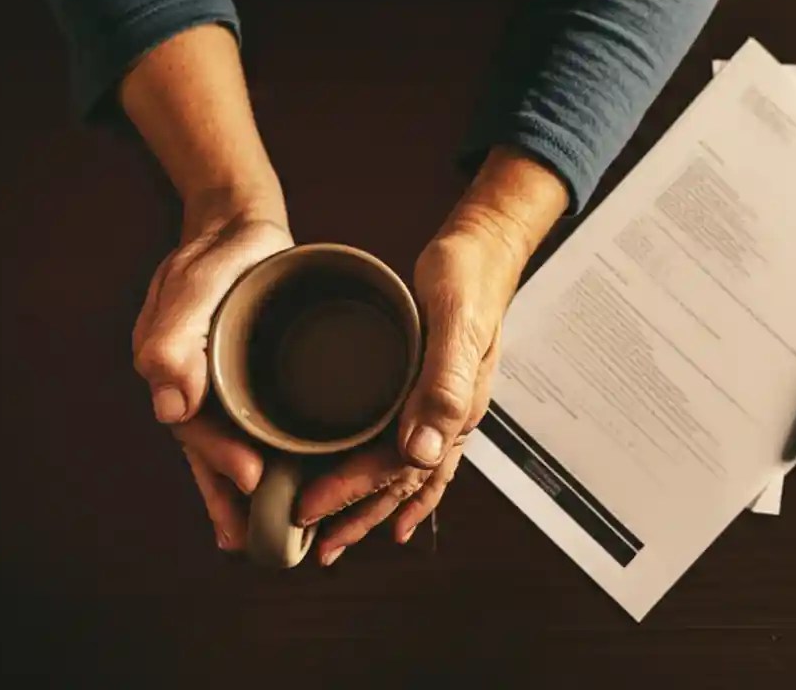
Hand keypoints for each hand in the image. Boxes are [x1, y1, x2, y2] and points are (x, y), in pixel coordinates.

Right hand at [132, 197, 292, 550]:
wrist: (239, 226)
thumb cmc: (221, 252)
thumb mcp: (197, 279)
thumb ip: (177, 332)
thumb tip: (169, 402)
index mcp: (172, 364)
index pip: (193, 424)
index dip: (219, 457)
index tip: (251, 479)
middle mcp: (188, 380)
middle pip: (204, 447)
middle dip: (227, 491)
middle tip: (258, 531)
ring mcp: (212, 382)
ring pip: (217, 446)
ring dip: (231, 493)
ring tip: (253, 540)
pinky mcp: (237, 380)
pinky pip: (238, 428)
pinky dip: (247, 461)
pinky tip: (265, 493)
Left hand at [295, 146, 568, 564]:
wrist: (484, 251)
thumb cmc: (467, 278)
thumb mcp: (456, 322)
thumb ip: (442, 384)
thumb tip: (421, 450)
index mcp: (454, 408)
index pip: (396, 465)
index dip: (352, 490)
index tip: (310, 509)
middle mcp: (451, 418)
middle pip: (400, 481)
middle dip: (359, 514)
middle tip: (317, 544)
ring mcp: (445, 410)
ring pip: (407, 475)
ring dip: (374, 509)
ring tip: (341, 539)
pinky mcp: (434, 394)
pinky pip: (419, 455)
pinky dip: (404, 487)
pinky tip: (393, 508)